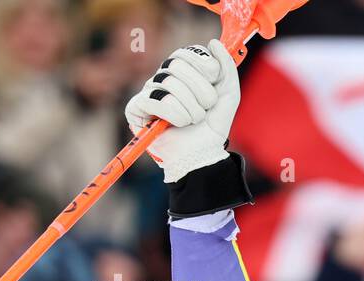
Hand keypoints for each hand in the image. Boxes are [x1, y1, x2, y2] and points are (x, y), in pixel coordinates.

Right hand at [124, 40, 238, 183]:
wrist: (202, 154)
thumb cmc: (212, 126)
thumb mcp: (228, 95)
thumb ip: (226, 68)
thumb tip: (213, 43)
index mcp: (182, 71)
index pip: (186, 52)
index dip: (204, 67)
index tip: (213, 83)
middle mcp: (162, 77)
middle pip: (176, 65)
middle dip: (200, 92)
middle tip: (204, 109)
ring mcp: (147, 91)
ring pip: (168, 84)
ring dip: (190, 109)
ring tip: (192, 120)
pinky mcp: (135, 108)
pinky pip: (153, 100)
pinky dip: (174, 115)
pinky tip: (176, 124)